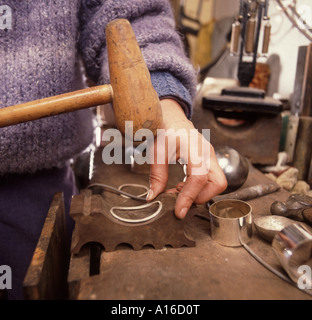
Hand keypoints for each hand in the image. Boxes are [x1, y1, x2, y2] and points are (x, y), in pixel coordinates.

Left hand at [147, 99, 226, 218]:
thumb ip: (156, 175)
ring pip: (217, 184)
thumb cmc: (164, 129)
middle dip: (200, 196)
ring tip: (178, 191)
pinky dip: (198, 189)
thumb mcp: (156, 151)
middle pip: (217, 183)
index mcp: (194, 146)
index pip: (199, 177)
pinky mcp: (210, 161)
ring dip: (199, 194)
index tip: (179, 211)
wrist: (172, 117)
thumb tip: (153, 197)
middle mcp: (207, 152)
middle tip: (179, 199)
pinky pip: (211, 180)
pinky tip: (182, 186)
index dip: (190, 197)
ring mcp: (211, 156)